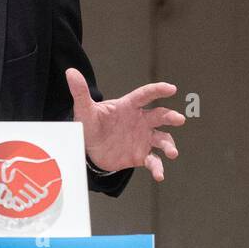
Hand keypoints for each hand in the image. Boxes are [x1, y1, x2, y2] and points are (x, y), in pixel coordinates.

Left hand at [66, 68, 184, 181]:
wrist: (90, 149)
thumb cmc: (90, 125)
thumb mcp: (84, 110)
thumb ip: (80, 92)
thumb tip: (70, 72)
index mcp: (129, 106)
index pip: (146, 95)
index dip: (158, 90)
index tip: (171, 88)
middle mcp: (141, 120)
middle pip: (160, 116)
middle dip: (170, 117)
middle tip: (179, 119)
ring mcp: (143, 138)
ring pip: (162, 139)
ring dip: (169, 145)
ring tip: (172, 153)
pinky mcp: (141, 155)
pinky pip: (154, 161)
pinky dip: (158, 168)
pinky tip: (159, 175)